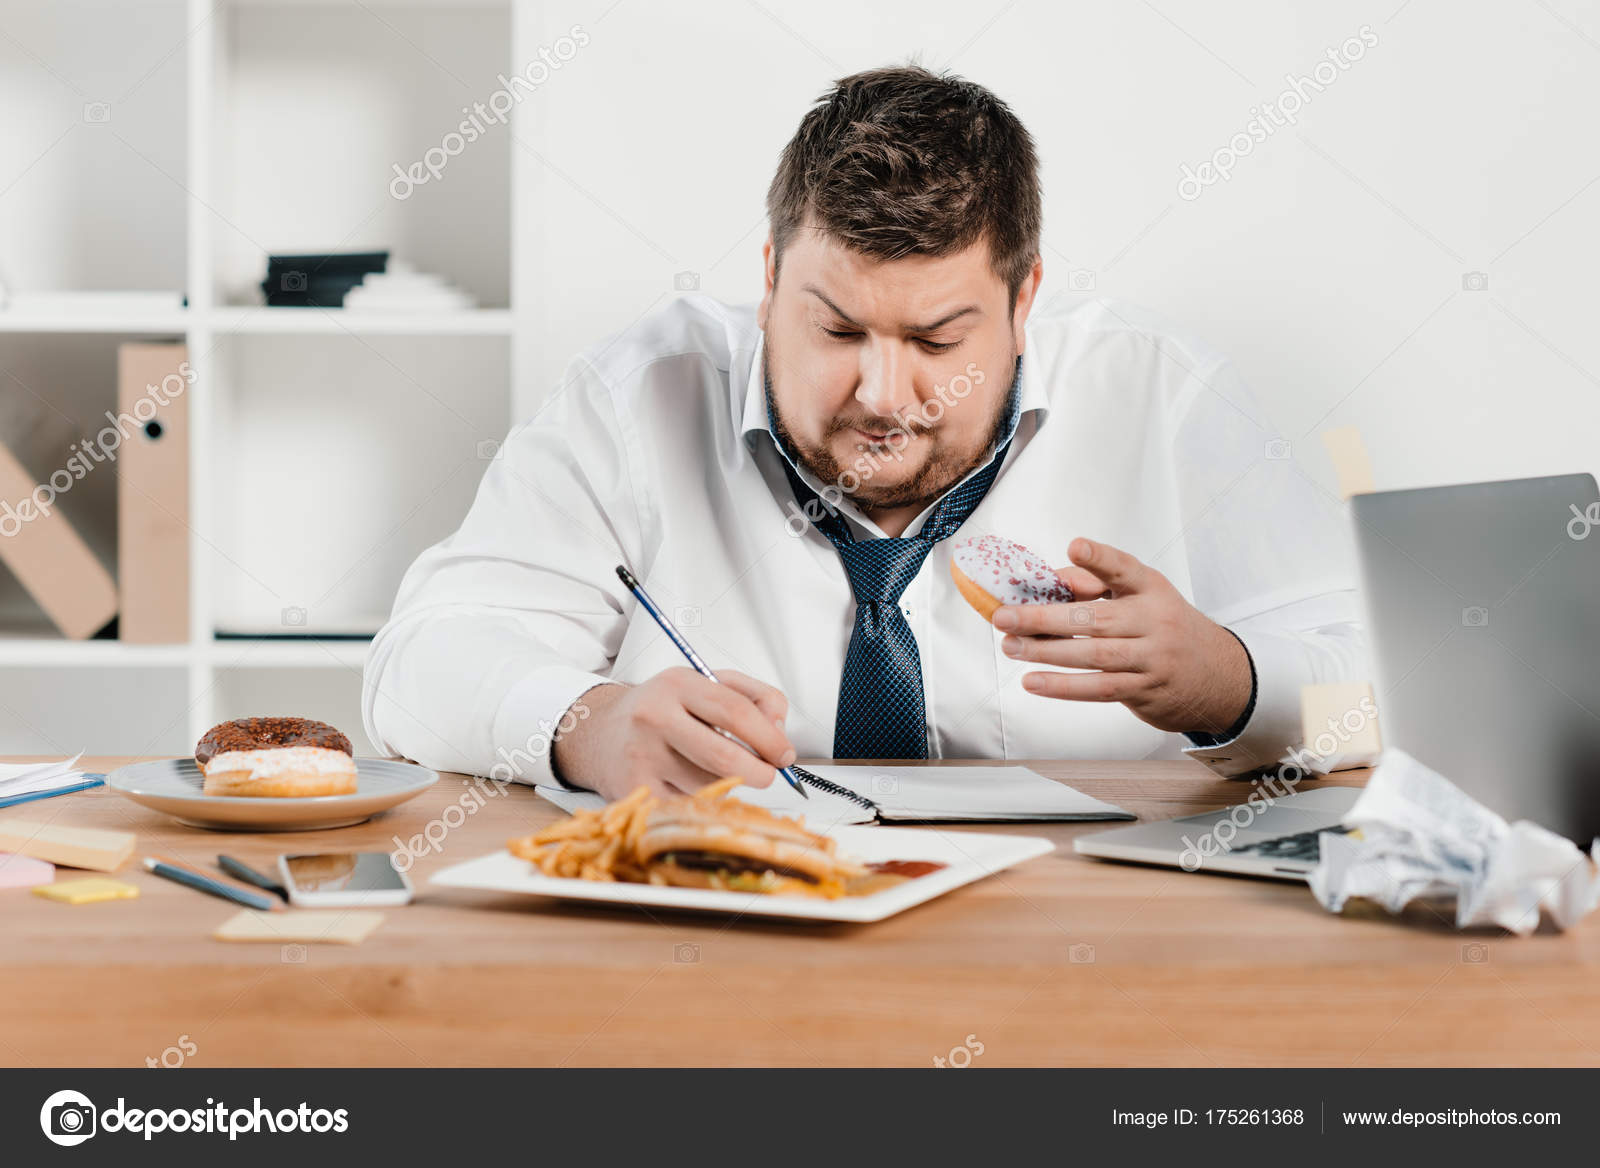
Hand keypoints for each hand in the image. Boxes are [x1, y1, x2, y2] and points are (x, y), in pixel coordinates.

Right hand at [549, 668, 795, 800]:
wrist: (601, 732)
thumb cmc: (664, 709)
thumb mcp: (707, 685)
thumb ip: (754, 696)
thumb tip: (779, 732)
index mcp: (677, 685)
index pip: (735, 712)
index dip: (769, 738)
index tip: (785, 754)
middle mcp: (654, 718)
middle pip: (724, 758)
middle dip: (759, 772)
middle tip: (769, 775)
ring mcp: (642, 757)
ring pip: (708, 786)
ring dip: (727, 786)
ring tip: (714, 770)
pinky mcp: (634, 791)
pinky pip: (689, 806)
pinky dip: (703, 801)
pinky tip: (694, 787)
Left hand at [991, 538, 1251, 735]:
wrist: (1220, 678)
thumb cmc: (1167, 629)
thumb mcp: (1146, 597)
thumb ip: (1099, 585)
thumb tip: (1050, 582)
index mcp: (1151, 589)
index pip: (1125, 569)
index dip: (1100, 558)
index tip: (1075, 546)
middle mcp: (1155, 621)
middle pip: (1094, 618)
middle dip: (1044, 617)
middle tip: (1004, 616)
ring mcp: (1152, 658)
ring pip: (1093, 655)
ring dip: (1046, 652)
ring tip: (1010, 646)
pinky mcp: (1145, 690)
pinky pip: (1099, 688)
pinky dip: (1063, 686)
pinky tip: (1033, 681)